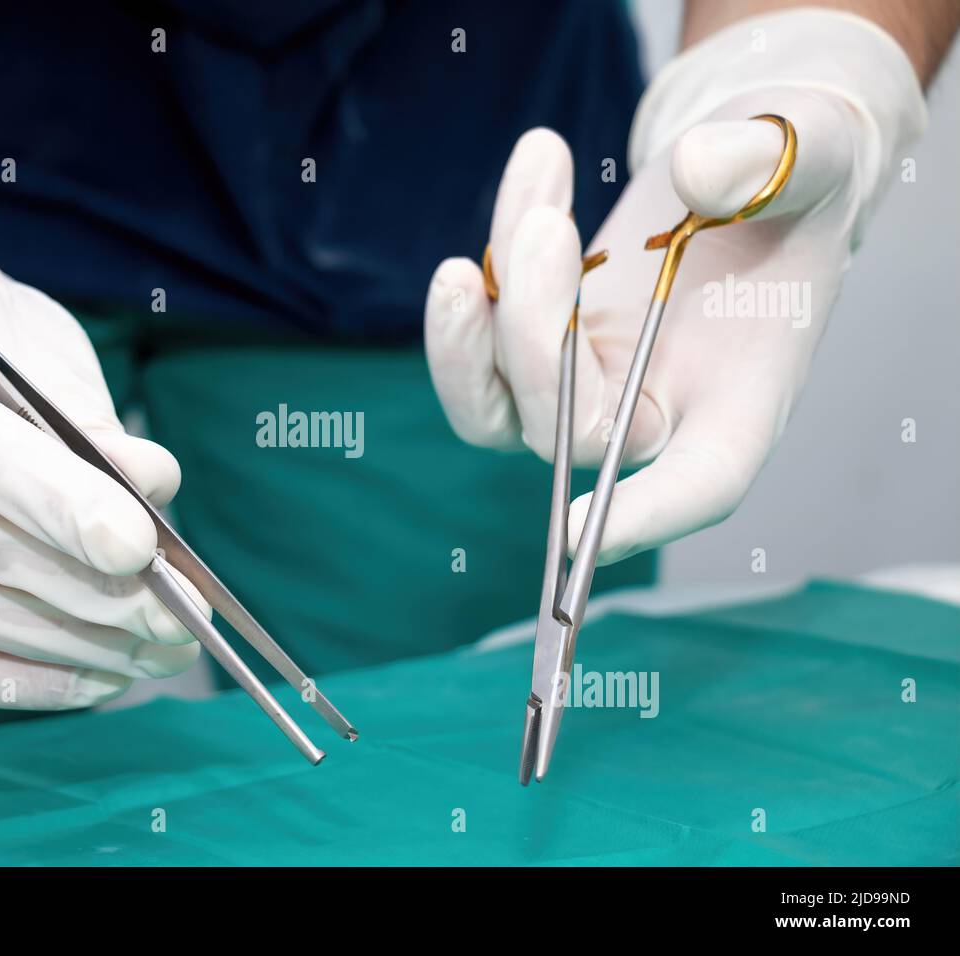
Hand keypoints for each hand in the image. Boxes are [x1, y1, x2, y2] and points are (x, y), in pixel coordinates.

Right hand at [0, 179, 201, 707]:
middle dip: (83, 588)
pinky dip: (16, 680)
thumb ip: (84, 419)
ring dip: (65, 642)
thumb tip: (149, 490)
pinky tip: (94, 678)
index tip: (137, 546)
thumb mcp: (30, 342)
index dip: (53, 502)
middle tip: (173, 615)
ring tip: (153, 650)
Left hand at [425, 10, 924, 565]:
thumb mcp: (812, 149)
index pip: (699, 484)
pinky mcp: (538, 346)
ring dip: (478, 314)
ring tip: (537, 182)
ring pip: (496, 402)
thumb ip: (775, 161)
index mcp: (739, 400)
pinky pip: (477, 342)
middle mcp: (653, 413)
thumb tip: (699, 171)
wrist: (750, 155)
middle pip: (563, 432)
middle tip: (548, 225)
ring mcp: (585, 385)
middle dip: (533, 331)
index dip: (642, 516)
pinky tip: (538, 164)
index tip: (582, 526)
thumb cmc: (799, 173)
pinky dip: (487, 260)